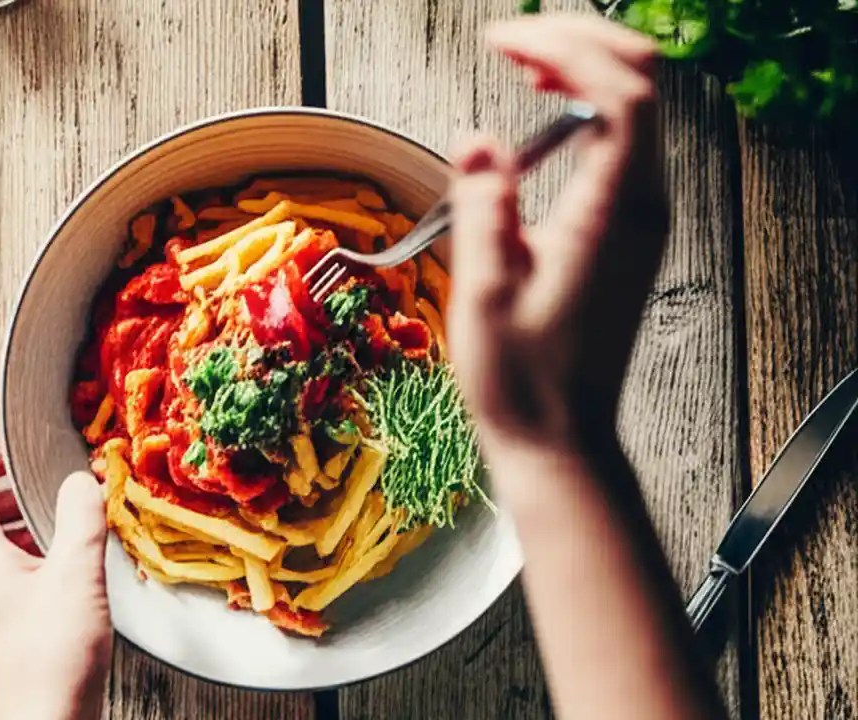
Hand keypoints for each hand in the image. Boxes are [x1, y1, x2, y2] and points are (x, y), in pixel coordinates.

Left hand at [0, 429, 110, 719]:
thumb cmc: (50, 660)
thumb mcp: (77, 576)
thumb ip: (81, 516)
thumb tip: (82, 479)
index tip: (22, 443)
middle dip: (12, 479)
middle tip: (52, 473)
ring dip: (22, 512)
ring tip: (64, 513)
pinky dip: (28, 543)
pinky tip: (65, 555)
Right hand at [448, 15, 665, 464]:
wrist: (559, 435)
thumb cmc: (524, 378)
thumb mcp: (486, 290)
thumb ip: (484, 204)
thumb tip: (477, 140)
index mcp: (612, 215)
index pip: (620, 94)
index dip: (566, 47)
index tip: (504, 43)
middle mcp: (643, 208)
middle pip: (641, 83)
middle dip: (580, 42)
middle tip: (514, 40)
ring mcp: (642, 218)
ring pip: (636, 108)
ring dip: (584, 70)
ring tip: (524, 62)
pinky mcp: (629, 231)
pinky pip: (624, 143)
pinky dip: (587, 108)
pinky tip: (543, 112)